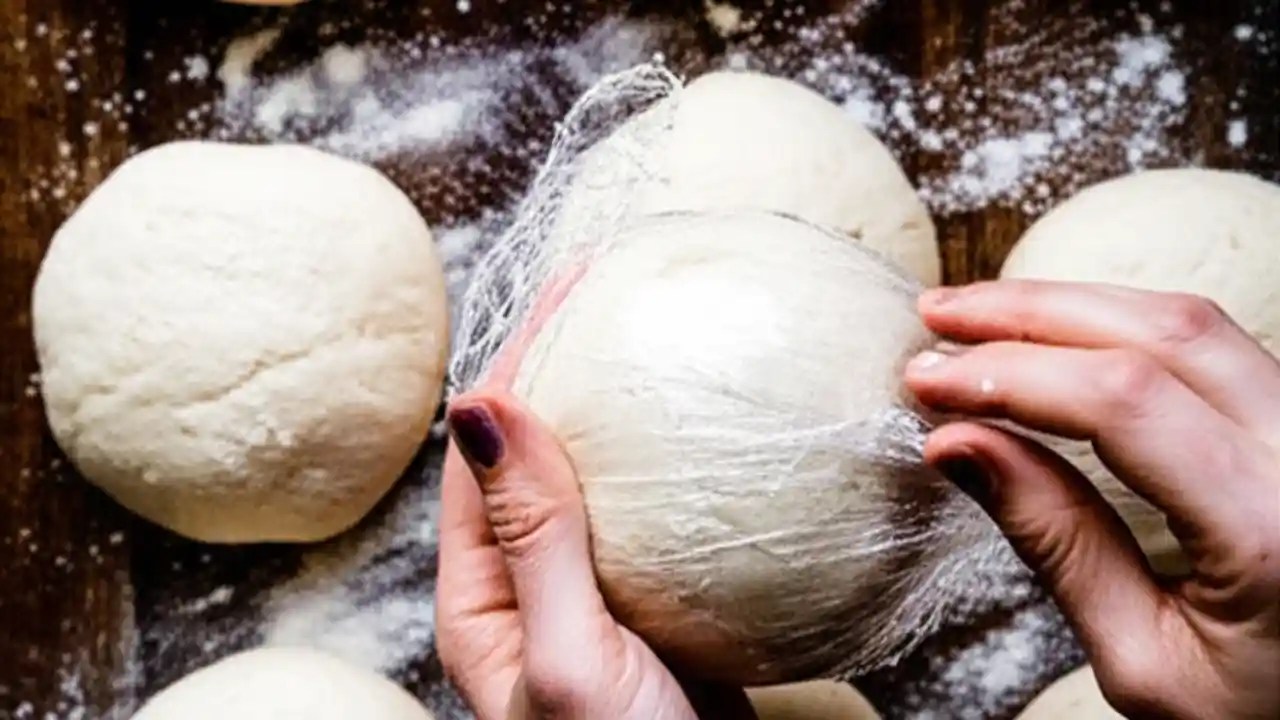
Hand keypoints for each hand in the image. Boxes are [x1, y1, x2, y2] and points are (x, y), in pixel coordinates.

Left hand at [435, 276, 755, 719]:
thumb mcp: (574, 659)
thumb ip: (533, 536)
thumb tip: (478, 405)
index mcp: (482, 602)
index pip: (485, 451)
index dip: (522, 357)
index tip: (573, 284)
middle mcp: (529, 596)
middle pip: (541, 453)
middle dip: (573, 365)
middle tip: (624, 287)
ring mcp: (596, 604)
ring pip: (604, 484)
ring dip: (628, 410)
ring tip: (670, 337)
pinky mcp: (659, 618)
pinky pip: (663, 526)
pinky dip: (686, 472)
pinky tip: (728, 440)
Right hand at [903, 280, 1279, 719]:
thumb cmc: (1257, 714)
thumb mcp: (1146, 663)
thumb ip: (1057, 544)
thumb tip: (957, 444)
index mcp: (1269, 531)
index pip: (1125, 402)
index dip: (1011, 375)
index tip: (927, 381)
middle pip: (1162, 333)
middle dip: (1031, 312)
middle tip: (938, 316)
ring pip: (1192, 321)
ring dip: (1073, 304)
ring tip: (981, 315)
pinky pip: (1215, 342)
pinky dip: (1121, 323)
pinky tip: (1059, 332)